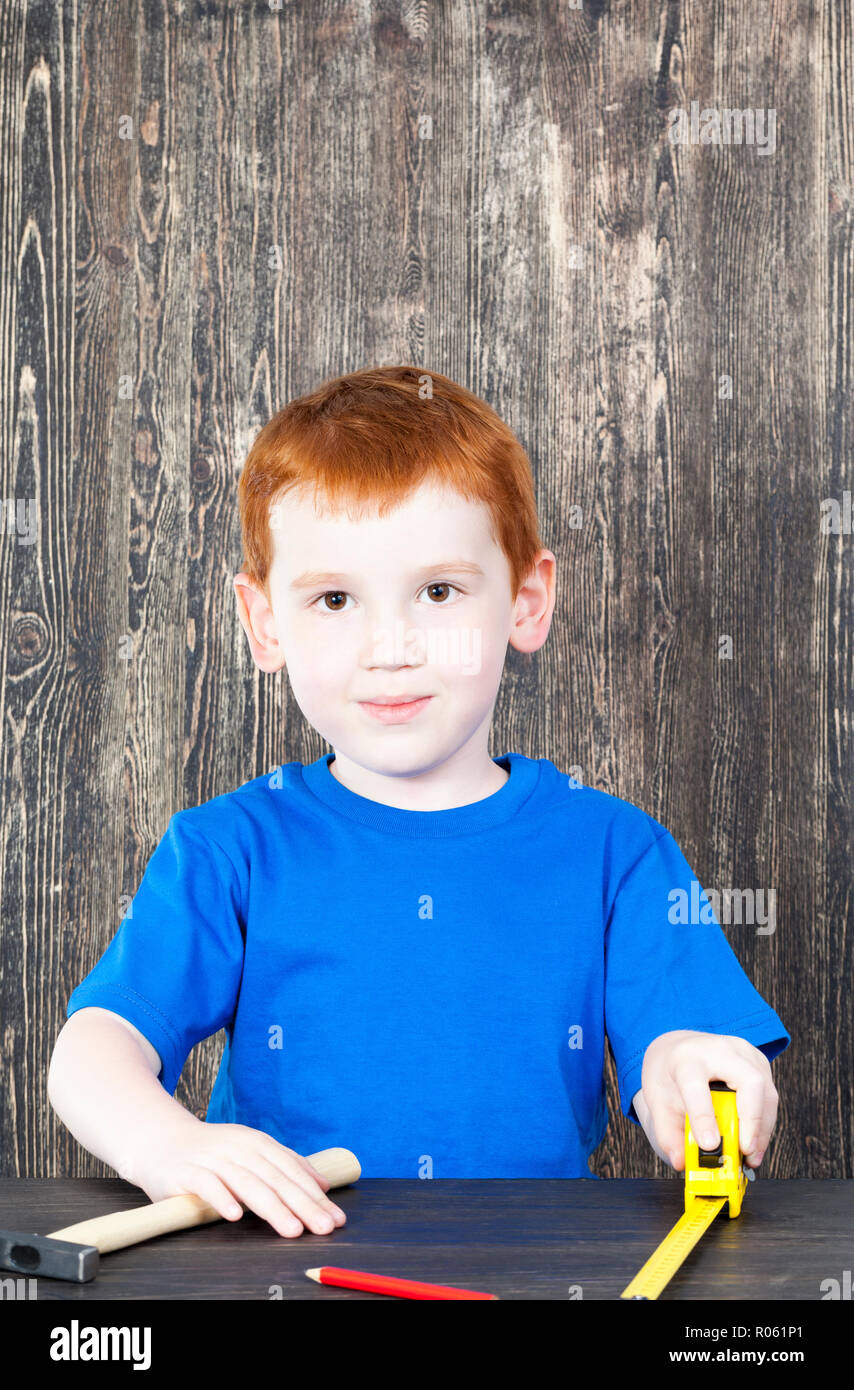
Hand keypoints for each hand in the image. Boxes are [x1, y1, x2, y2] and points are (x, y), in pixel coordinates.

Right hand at [127, 1114, 347, 1236]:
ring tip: (291, 1229)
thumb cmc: (211, 1154)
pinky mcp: (185, 1172)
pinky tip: (235, 1216)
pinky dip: (221, 1199)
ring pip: (246, 1184)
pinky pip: (206, 1186)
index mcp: (256, 1142)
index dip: (314, 1194)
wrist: (160, 1141)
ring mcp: (211, 1159)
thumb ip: (284, 1165)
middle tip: (322, 1227)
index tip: (334, 1217)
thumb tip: (322, 1184)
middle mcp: (237, 1147)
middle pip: (275, 1178)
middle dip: (302, 1205)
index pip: (291, 1170)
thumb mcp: (249, 1152)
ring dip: (271, 1207)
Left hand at [635, 1030, 778, 1170]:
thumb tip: (681, 1163)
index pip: (696, 1085)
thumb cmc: (669, 1073)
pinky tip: (754, 1141)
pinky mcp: (759, 1062)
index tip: (709, 1145)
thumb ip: (667, 1134)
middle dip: (752, 1122)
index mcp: (686, 1058)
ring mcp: (743, 1053)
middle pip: (749, 1081)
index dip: (703, 1117)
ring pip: (766, 1091)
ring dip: (762, 1129)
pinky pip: (770, 1096)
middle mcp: (718, 1049)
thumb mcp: (656, 1101)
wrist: (679, 1047)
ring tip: (750, 1156)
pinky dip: (765, 1123)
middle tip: (746, 1152)